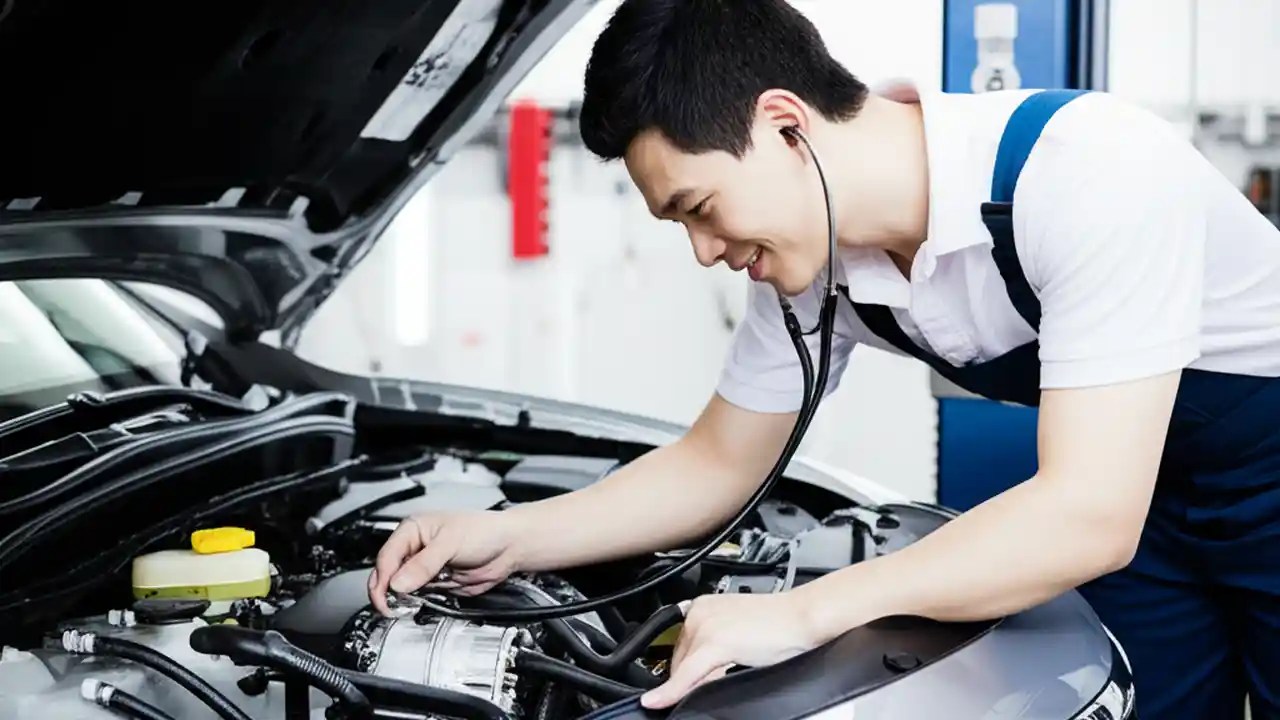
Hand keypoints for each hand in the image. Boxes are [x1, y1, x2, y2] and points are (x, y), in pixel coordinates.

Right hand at [367, 511, 523, 615]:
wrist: (509, 547)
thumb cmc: (485, 531)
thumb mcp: (450, 543)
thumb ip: (424, 564)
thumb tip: (398, 583)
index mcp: (413, 530)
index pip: (387, 557)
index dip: (383, 578)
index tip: (385, 596)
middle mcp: (415, 548)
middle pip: (388, 574)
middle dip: (386, 591)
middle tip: (390, 608)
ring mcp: (424, 568)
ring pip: (401, 588)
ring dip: (402, 599)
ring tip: (405, 606)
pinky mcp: (435, 583)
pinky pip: (418, 597)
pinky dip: (416, 603)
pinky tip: (419, 604)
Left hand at [641, 591, 821, 709]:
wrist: (803, 616)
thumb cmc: (779, 624)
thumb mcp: (735, 632)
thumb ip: (713, 644)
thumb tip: (697, 672)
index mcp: (702, 605)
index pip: (679, 645)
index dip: (682, 668)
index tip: (680, 682)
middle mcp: (698, 612)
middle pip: (678, 658)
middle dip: (690, 675)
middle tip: (718, 677)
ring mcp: (705, 627)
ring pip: (681, 669)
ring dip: (691, 683)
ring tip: (725, 675)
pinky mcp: (714, 644)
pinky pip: (685, 676)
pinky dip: (671, 692)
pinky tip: (659, 701)